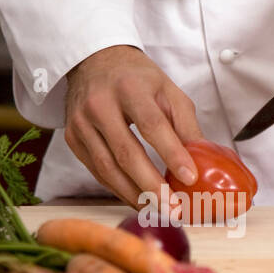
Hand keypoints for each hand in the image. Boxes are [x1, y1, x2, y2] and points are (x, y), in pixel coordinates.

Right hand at [64, 45, 202, 205]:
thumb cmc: (135, 78)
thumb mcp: (167, 90)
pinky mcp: (72, 138)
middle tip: (173, 209)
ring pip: (107, 168)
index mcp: (129, 87)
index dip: (171, 153)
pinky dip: (119, 189)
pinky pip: (97, 171)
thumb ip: (185, 124)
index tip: (190, 177)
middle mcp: (100, 104)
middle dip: (151, 186)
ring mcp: (81, 123)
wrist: (94, 62)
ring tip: (159, 210)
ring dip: (134, 195)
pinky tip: (138, 199)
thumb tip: (201, 160)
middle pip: (126, 152)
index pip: (151, 124)